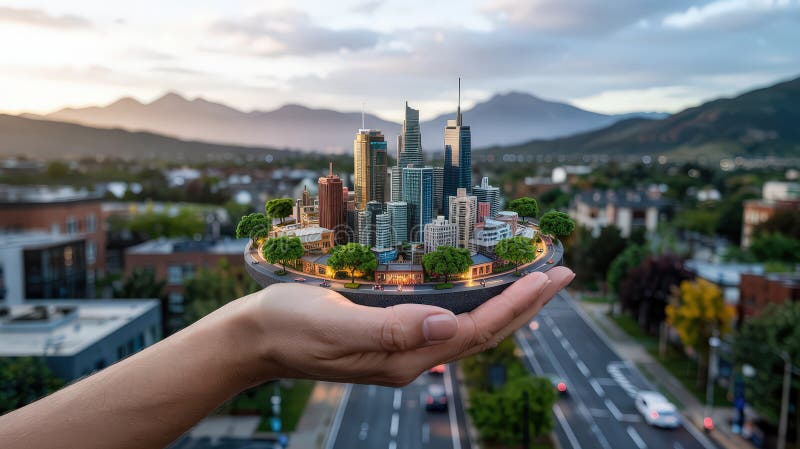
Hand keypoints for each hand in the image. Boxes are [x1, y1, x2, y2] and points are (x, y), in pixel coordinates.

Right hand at [240, 266, 574, 385]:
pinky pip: (446, 323)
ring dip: (506, 306)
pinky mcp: (389, 336)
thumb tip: (449, 326)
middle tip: (561, 275)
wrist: (254, 338)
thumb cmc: (287, 325)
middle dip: (526, 305)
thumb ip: (390, 329)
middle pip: (483, 333)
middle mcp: (410, 357)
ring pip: (468, 329)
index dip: (518, 305)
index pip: (477, 331)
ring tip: (535, 283)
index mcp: (403, 356)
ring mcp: (400, 348)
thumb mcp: (334, 325)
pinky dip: (474, 305)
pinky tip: (479, 293)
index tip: (550, 278)